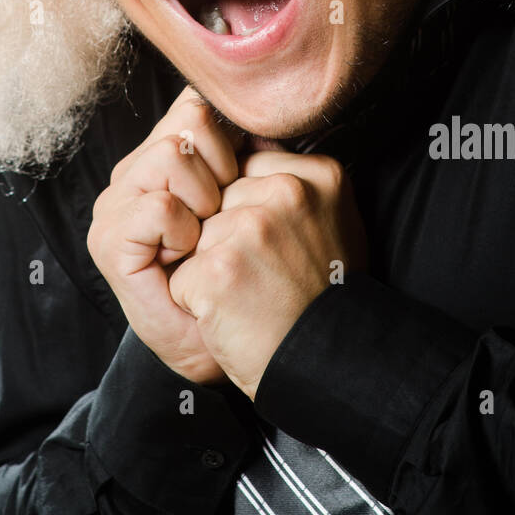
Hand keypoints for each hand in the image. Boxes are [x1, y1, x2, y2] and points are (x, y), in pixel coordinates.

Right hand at [87, 86, 240, 384]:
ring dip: (204, 200)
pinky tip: (185, 256)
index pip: (198, 104)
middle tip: (222, 216)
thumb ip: (252, 153)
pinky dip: (182, 232)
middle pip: (191, 118)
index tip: (242, 186)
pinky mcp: (109, 237)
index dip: (233, 139)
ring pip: (174, 152)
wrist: (231, 344)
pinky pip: (159, 206)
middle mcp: (137, 170)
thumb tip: (260, 116)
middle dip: (224, 167)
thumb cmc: (246, 276)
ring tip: (203, 238)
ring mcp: (118, 202)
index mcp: (168, 155)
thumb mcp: (254, 199)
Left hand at [168, 150, 366, 398]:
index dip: (247, 213)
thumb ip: (294, 181)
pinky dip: (196, 302)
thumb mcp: (333, 222)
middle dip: (224, 238)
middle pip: (217, 199)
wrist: (330, 367)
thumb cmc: (325, 298)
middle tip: (264, 277)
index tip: (275, 250)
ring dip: (209, 269)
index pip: (244, 169)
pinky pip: (181, 273)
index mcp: (317, 175)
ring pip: (194, 234)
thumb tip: (242, 147)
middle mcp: (286, 193)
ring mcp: (250, 228)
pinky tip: (234, 316)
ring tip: (251, 297)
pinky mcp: (218, 268)